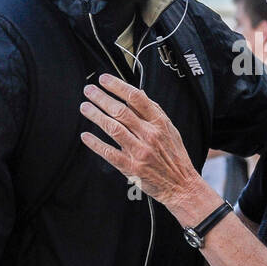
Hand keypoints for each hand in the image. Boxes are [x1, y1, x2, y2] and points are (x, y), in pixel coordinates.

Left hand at [79, 72, 202, 206]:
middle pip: (121, 111)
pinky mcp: (131, 167)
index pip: (136, 98)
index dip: (118, 86)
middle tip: (89, 91)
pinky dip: (95, 143)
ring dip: (96, 116)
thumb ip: (154, 111)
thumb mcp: (170, 130)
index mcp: (160, 123)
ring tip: (85, 107)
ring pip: (113, 128)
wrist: (181, 185)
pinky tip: (85, 136)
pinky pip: (109, 152)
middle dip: (101, 98)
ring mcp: (140, 151)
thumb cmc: (175, 157)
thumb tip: (139, 93)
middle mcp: (149, 135)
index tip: (104, 80)